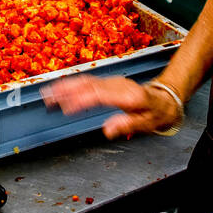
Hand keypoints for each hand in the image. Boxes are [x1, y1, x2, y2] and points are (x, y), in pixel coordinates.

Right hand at [40, 76, 180, 139]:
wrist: (164, 98)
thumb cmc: (156, 112)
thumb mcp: (147, 123)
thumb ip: (127, 125)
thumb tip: (107, 130)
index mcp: (127, 95)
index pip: (99, 96)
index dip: (81, 100)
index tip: (66, 108)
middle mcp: (117, 85)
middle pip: (88, 85)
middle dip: (66, 90)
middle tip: (47, 97)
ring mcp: (112, 82)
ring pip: (86, 81)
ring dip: (66, 86)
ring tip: (48, 93)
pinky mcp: (108, 82)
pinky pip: (88, 82)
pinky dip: (73, 85)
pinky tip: (61, 89)